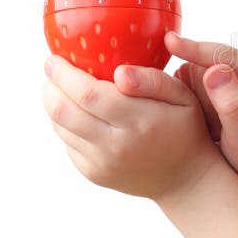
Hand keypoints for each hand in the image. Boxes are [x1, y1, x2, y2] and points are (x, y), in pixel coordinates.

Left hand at [42, 54, 220, 200]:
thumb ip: (154, 80)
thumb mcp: (185, 97)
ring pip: (60, 127)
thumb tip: (119, 72)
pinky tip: (80, 113)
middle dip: (51, 86)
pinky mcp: (93, 173)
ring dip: (54, 103)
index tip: (56, 58)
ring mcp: (101, 162)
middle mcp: (116, 144)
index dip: (64, 74)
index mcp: (139, 121)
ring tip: (63, 88)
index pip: (87, 93)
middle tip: (53, 69)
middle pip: (63, 111)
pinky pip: (67, 143)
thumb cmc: (186, 129)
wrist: (186, 179)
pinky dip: (66, 123)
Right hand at [164, 32, 237, 191]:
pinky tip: (199, 116)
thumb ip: (233, 107)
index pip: (231, 56)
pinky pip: (191, 75)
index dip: (199, 49)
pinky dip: (187, 94)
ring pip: (198, 67)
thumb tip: (214, 70)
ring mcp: (237, 70)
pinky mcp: (219, 76)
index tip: (171, 43)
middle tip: (211, 126)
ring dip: (193, 93)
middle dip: (198, 87)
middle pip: (211, 59)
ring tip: (209, 125)